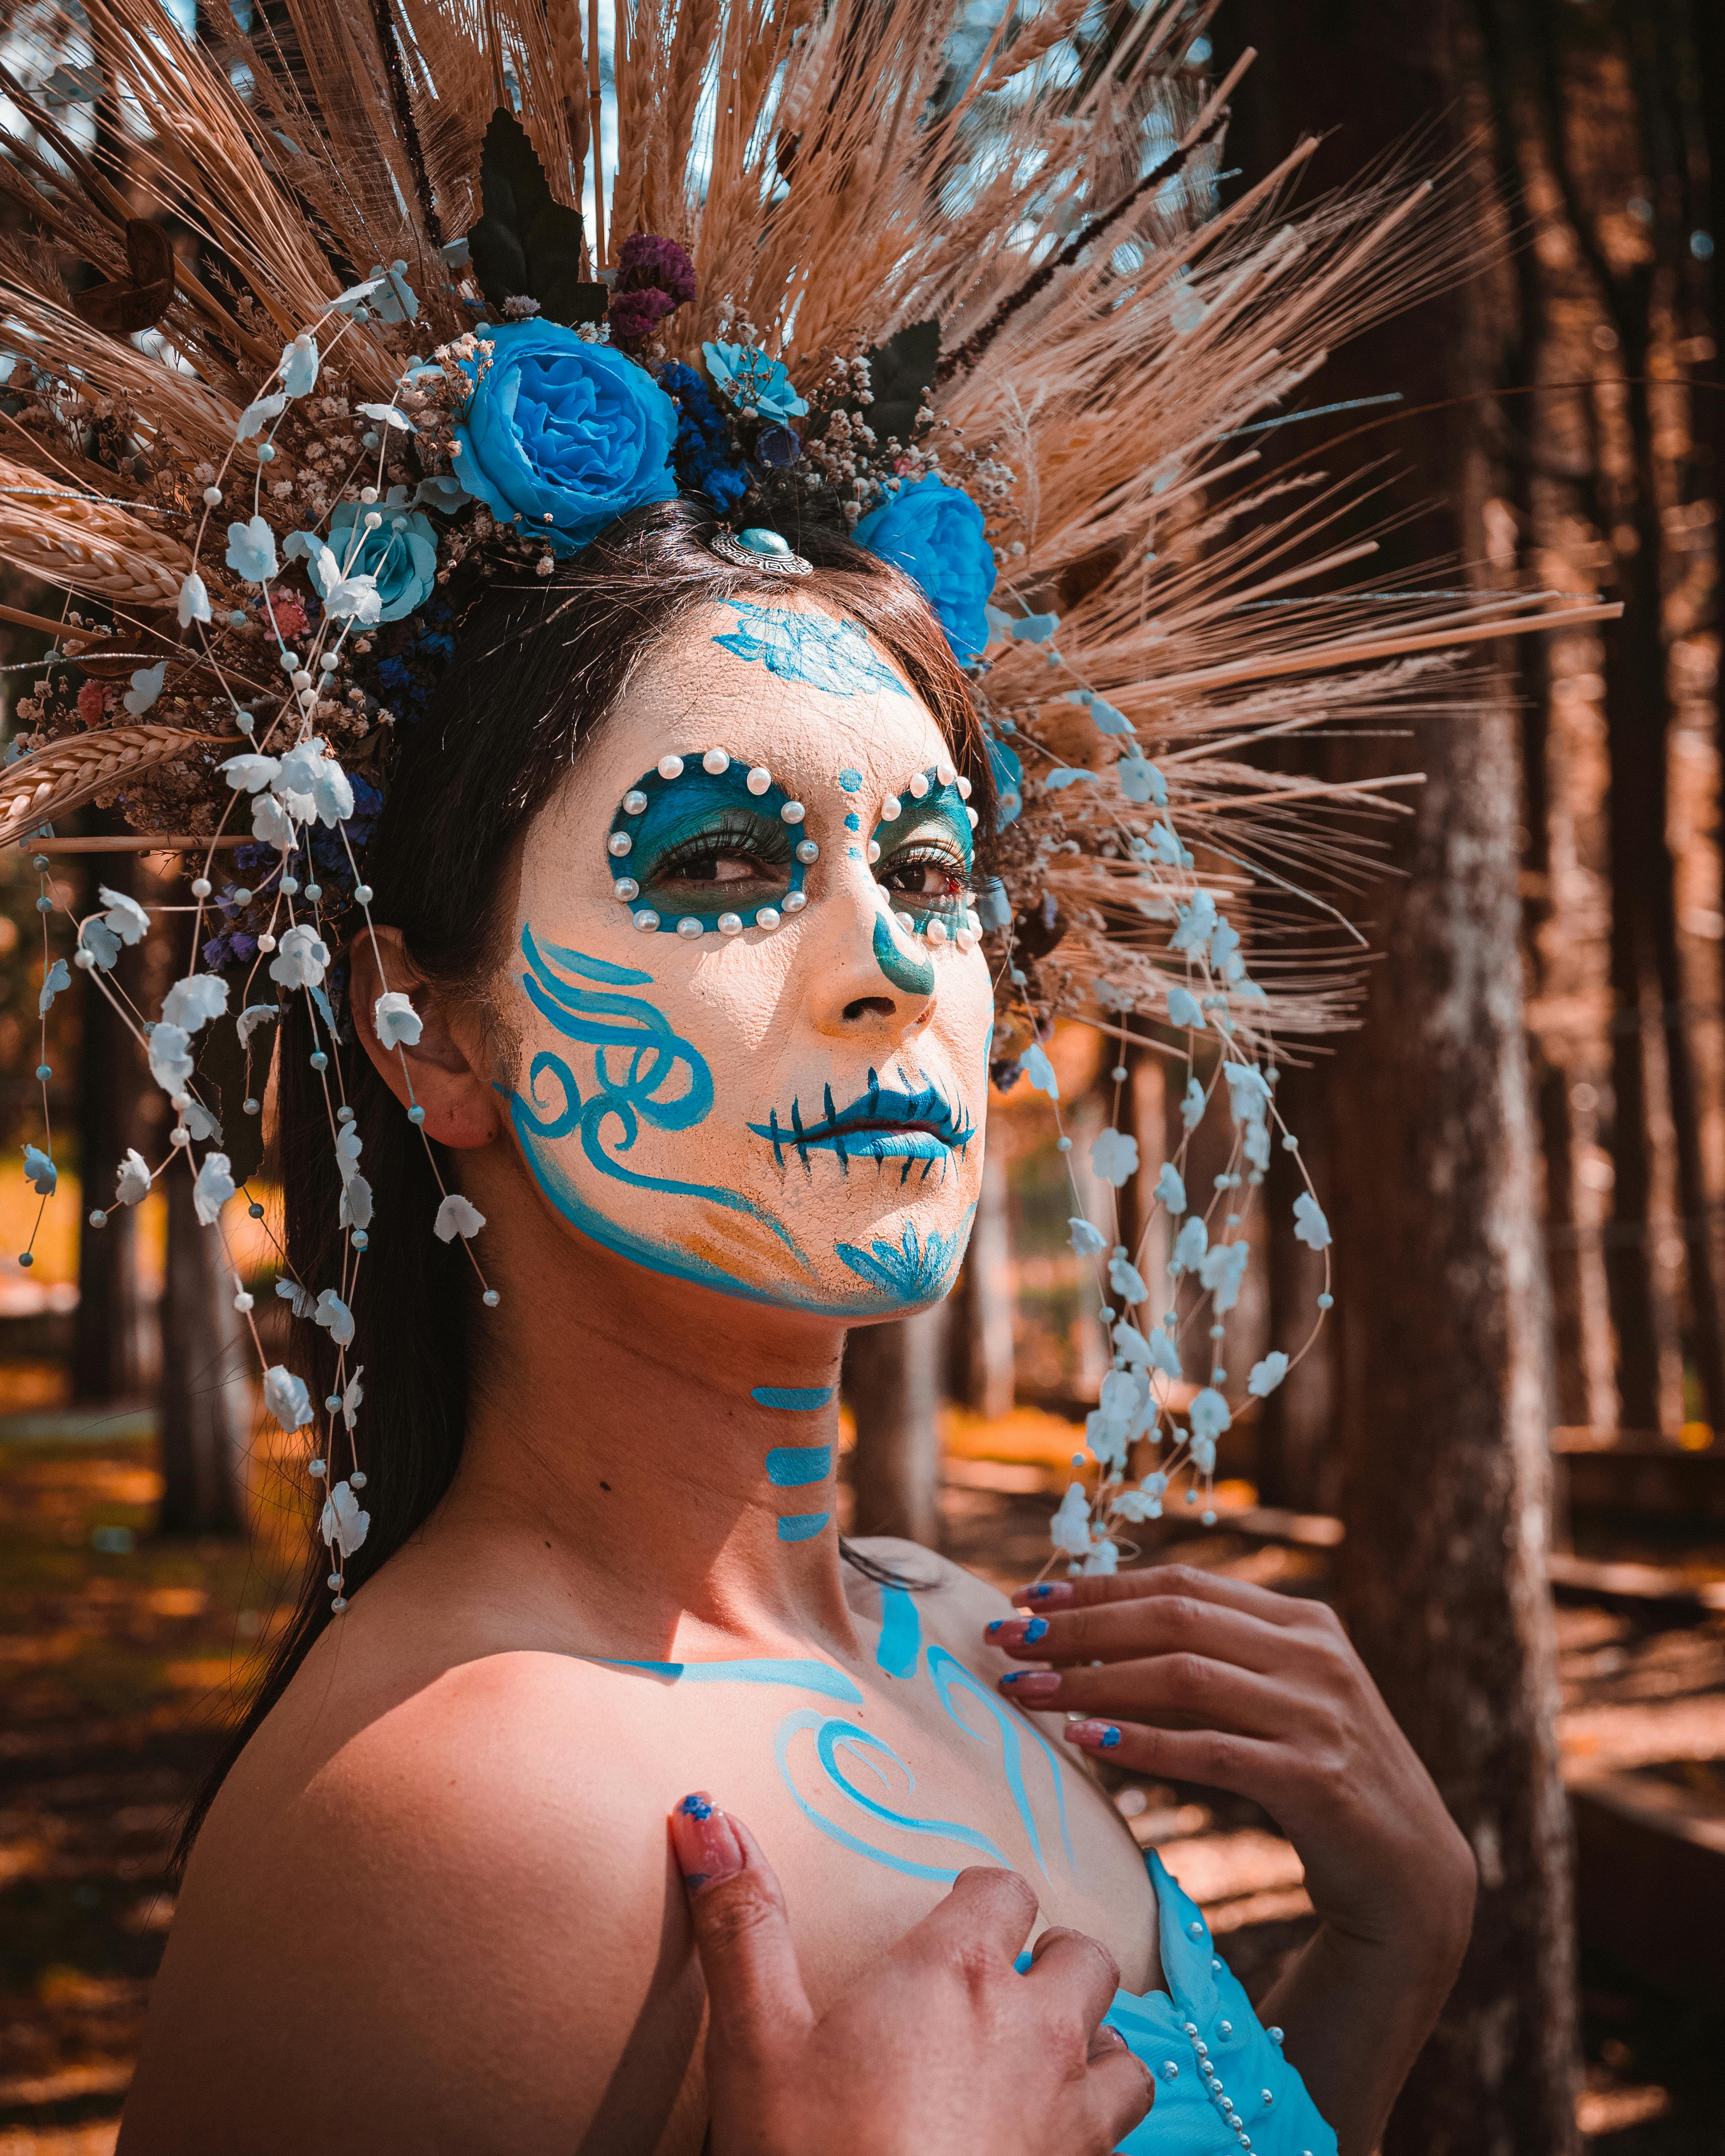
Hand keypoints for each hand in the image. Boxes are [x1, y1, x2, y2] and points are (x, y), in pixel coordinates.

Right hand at [669, 1793, 1152, 2155]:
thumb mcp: (756, 2041)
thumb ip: (741, 1924)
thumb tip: (704, 1813)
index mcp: (956, 1973)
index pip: (1005, 1889)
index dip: (982, 1895)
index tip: (957, 1911)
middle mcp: (1033, 2030)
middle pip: (1086, 1959)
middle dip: (1053, 1961)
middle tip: (1006, 1984)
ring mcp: (1071, 2113)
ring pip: (1125, 2050)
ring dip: (1094, 2044)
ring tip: (1045, 2059)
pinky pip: (1122, 2133)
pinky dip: (1099, 2123)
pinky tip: (1049, 2136)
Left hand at [987, 1568, 1473, 1963]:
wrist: (1411, 1873)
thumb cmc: (1321, 1778)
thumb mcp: (1279, 1698)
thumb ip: (1217, 1659)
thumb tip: (1103, 1633)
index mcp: (1304, 1622)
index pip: (1184, 1584)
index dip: (1102, 1586)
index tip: (1031, 1596)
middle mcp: (1315, 1655)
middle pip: (1175, 1620)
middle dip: (1081, 1626)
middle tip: (1007, 1638)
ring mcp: (1318, 1714)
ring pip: (1182, 1678)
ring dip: (1091, 1680)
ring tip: (1024, 1689)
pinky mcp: (1314, 1779)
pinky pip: (1210, 1751)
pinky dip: (1142, 1744)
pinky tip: (1085, 1742)